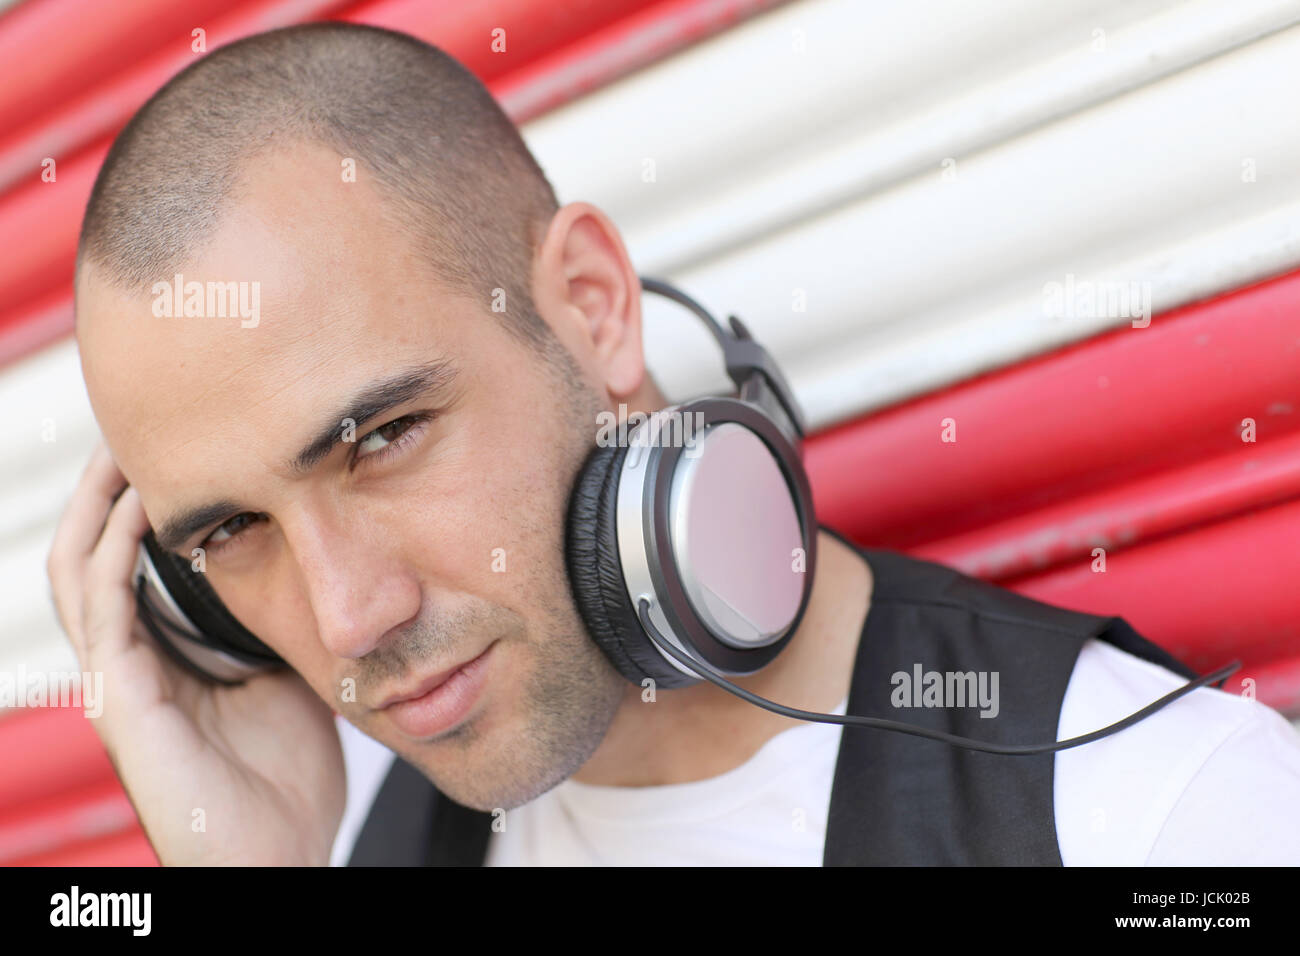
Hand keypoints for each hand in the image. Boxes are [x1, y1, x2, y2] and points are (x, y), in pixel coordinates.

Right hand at [46, 441, 345, 864]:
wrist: (277, 861)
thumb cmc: (286, 782)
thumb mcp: (292, 678)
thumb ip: (285, 623)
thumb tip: (320, 564)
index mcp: (164, 657)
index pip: (131, 563)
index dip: (139, 504)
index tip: (179, 446)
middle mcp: (129, 662)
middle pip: (91, 552)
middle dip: (106, 486)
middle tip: (135, 426)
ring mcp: (117, 680)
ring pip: (79, 568)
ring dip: (98, 502)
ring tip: (126, 445)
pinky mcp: (119, 701)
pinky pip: (104, 609)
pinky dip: (116, 550)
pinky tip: (143, 506)